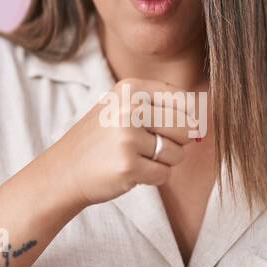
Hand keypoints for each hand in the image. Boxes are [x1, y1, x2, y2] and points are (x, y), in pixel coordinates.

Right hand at [43, 79, 200, 208]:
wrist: (64, 171)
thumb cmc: (102, 140)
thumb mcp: (123, 109)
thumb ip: (163, 109)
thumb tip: (202, 126)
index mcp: (131, 88)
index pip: (183, 100)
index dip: (185, 119)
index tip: (168, 129)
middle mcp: (129, 108)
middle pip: (185, 127)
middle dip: (176, 143)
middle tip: (150, 147)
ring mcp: (128, 137)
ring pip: (177, 153)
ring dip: (164, 162)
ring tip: (137, 158)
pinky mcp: (128, 165)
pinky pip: (164, 174)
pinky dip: (153, 177)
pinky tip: (131, 172)